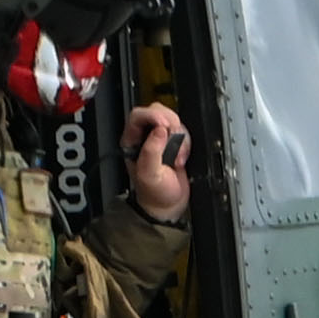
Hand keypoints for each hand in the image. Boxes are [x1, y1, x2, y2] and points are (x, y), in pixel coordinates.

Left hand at [122, 102, 194, 224]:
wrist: (168, 205)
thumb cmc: (154, 193)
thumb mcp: (149, 175)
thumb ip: (151, 152)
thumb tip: (159, 131)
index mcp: (132, 140)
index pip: (138, 115)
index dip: (152, 116)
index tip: (164, 125)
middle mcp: (145, 136)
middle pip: (158, 112)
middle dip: (170, 124)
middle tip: (173, 140)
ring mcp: (161, 139)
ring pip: (173, 120)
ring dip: (180, 136)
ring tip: (177, 156)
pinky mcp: (175, 143)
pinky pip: (184, 131)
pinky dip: (186, 143)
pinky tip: (181, 158)